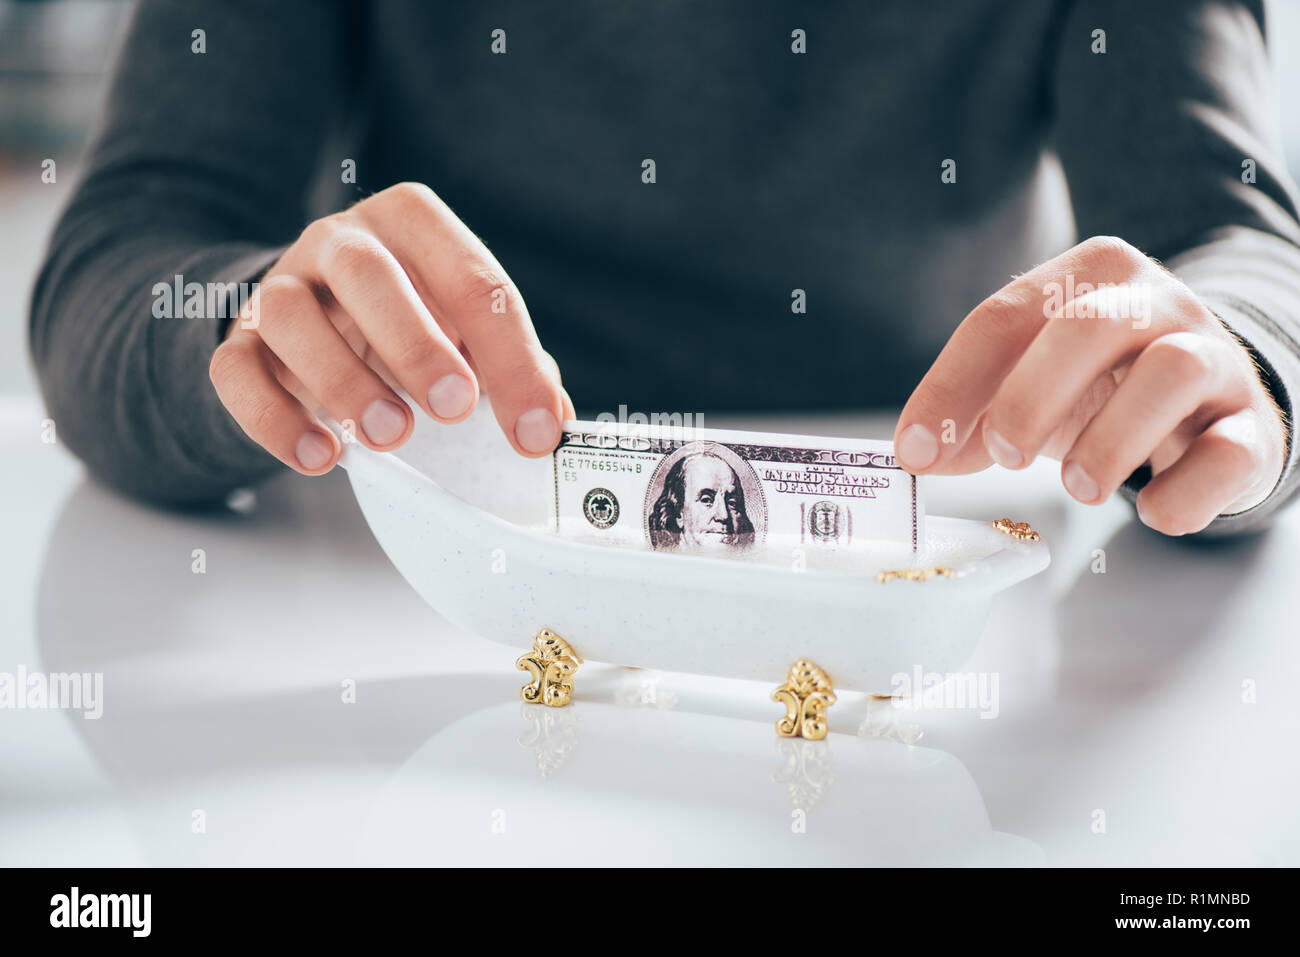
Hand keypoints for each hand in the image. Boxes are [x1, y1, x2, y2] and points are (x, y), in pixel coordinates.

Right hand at [209, 182, 573, 473]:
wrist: (318, 312)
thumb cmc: (412, 319)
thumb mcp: (466, 329)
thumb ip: (511, 366)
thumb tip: (550, 420)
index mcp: (414, 224)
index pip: (470, 280)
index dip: (511, 358)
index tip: (535, 430)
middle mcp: (340, 240)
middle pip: (366, 273)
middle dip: (416, 343)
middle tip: (455, 409)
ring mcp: (281, 285)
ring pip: (289, 315)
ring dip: (342, 380)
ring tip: (391, 437)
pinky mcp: (238, 339)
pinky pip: (236, 371)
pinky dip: (275, 419)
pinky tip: (321, 457)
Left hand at [893, 236, 1286, 534]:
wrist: (1209, 401)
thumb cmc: (1102, 388)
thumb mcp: (1027, 386)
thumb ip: (968, 416)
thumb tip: (918, 454)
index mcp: (1087, 279)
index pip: (1004, 317)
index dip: (950, 385)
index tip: (917, 448)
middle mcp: (1157, 303)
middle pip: (1089, 325)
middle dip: (1030, 395)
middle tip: (1001, 454)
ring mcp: (1215, 359)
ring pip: (1172, 371)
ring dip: (1111, 439)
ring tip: (1077, 487)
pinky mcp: (1253, 424)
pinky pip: (1229, 451)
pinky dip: (1183, 490)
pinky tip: (1150, 509)